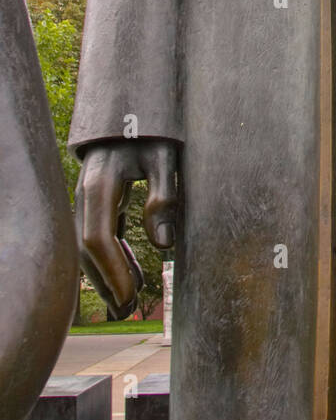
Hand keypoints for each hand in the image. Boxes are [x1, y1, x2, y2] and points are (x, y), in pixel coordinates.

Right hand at [75, 139, 177, 319]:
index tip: (129, 297)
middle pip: (87, 248)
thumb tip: (164, 244)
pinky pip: (102, 236)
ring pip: (90, 246)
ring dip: (108, 276)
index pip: (98, 238)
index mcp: (100, 186)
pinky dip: (116, 259)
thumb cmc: (152, 129)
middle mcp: (87, 195)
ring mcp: (90, 198)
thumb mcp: (165, 156)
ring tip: (130, 304)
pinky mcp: (101, 200)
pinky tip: (135, 278)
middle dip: (106, 282)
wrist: (133, 107)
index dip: (111, 272)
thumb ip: (164, 194)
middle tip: (127, 312)